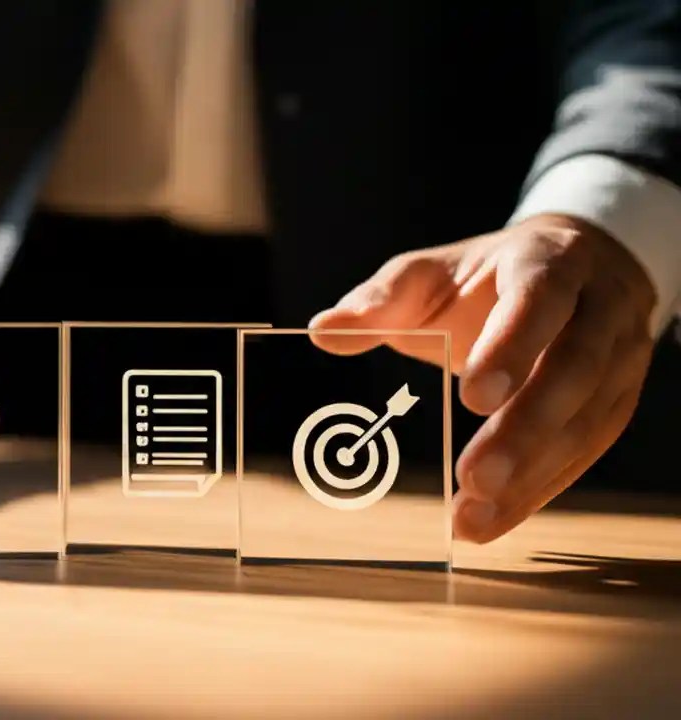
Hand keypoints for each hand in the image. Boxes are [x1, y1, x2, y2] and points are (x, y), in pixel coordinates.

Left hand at [309, 214, 655, 542]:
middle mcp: (597, 311)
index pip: (540, 299)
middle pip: (573, 370)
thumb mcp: (430, 274)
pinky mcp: (615, 405)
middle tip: (475, 478)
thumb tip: (323, 329)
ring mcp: (619, 360)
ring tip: (474, 514)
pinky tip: (493, 519)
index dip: (512, 346)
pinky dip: (538, 492)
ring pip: (587, 420)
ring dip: (532, 474)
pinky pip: (584, 454)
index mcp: (549, 263)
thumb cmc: (483, 278)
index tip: (474, 396)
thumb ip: (381, 299)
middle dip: (525, 429)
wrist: (573, 272)